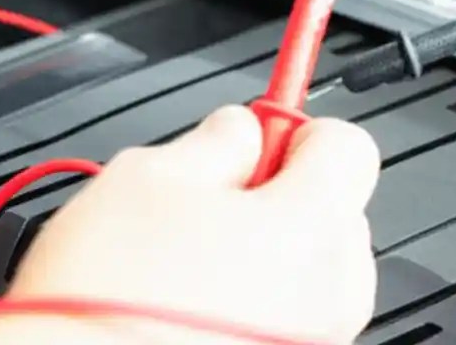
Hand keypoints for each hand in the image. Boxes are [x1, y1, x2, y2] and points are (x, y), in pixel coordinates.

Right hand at [7, 105, 379, 344]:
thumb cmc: (106, 294)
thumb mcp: (144, 175)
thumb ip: (214, 141)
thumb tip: (238, 131)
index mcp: (309, 226)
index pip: (350, 146)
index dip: (296, 131)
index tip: (258, 138)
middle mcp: (332, 293)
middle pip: (338, 213)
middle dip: (283, 197)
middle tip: (213, 201)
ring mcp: (316, 340)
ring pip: (315, 272)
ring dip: (272, 256)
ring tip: (195, 262)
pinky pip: (292, 320)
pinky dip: (257, 305)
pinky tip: (196, 305)